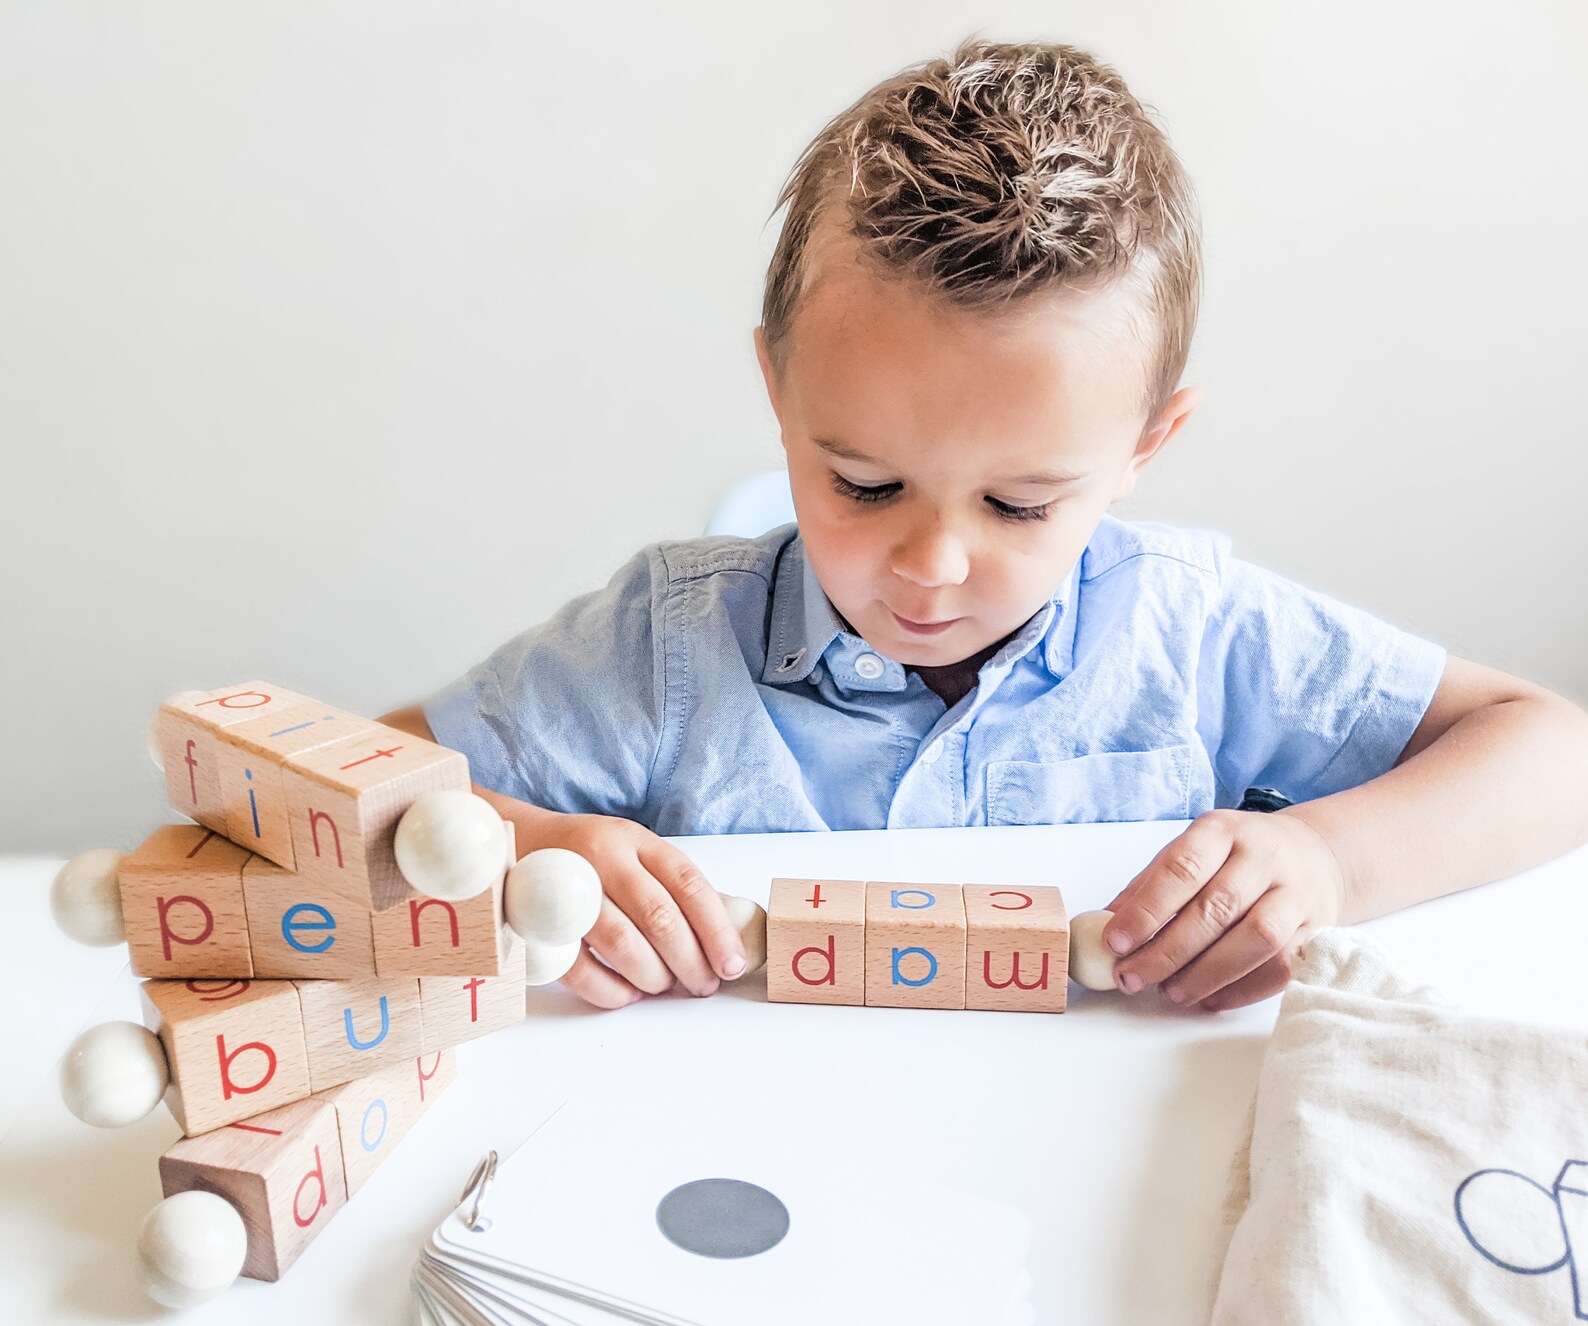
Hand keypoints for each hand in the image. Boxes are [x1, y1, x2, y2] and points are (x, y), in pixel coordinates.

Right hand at [527, 812, 746, 1008]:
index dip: (717, 929)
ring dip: (654, 976)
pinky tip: (628, 994)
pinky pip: (580, 968)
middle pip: (659, 917)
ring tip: (664, 986)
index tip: (732, 964)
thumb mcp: (631, 852)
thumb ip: (669, 886)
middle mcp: (603, 858)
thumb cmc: (587, 857)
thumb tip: (722, 938)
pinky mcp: (537, 922)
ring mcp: (567, 889)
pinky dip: (611, 990)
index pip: (689, 884)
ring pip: (622, 943)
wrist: (514, 845)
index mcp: (635, 841)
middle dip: (690, 961)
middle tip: (703, 984)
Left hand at [1101, 808, 1346, 1010]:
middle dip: (1168, 951)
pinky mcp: (1314, 929)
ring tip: (1170, 993)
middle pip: (1217, 908)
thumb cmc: (1236, 857)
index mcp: (1221, 831)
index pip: (1182, 868)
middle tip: (1132, 977)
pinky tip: (1208, 1000)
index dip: (1147, 908)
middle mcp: (1262, 857)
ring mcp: (1294, 893)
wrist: (1315, 855)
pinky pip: (1282, 967)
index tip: (1115, 942)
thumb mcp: (1192, 852)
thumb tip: (1103, 925)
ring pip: (1256, 939)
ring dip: (1206, 974)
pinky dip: (1242, 990)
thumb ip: (1149, 886)